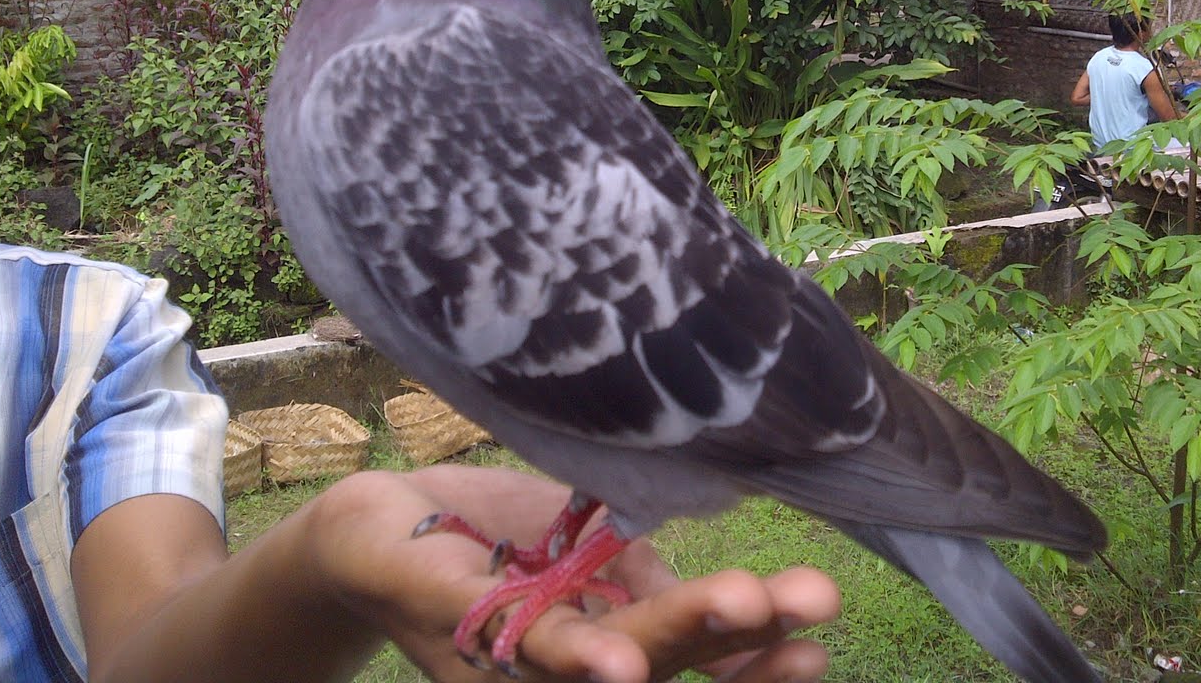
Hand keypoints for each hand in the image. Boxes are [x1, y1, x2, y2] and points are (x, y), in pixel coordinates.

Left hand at [307, 466, 839, 682]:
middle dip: (732, 636)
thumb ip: (661, 596)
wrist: (378, 532)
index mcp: (605, 655)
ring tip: (733, 616)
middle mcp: (556, 673)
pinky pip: (499, 631)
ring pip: (585, 658)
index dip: (758, 667)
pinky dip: (557, 648)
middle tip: (811, 599)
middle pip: (655, 661)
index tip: (821, 643)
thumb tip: (754, 614)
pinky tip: (607, 654)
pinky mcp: (444, 608)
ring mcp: (497, 648)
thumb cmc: (501, 552)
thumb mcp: (602, 565)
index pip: (690, 665)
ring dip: (658, 647)